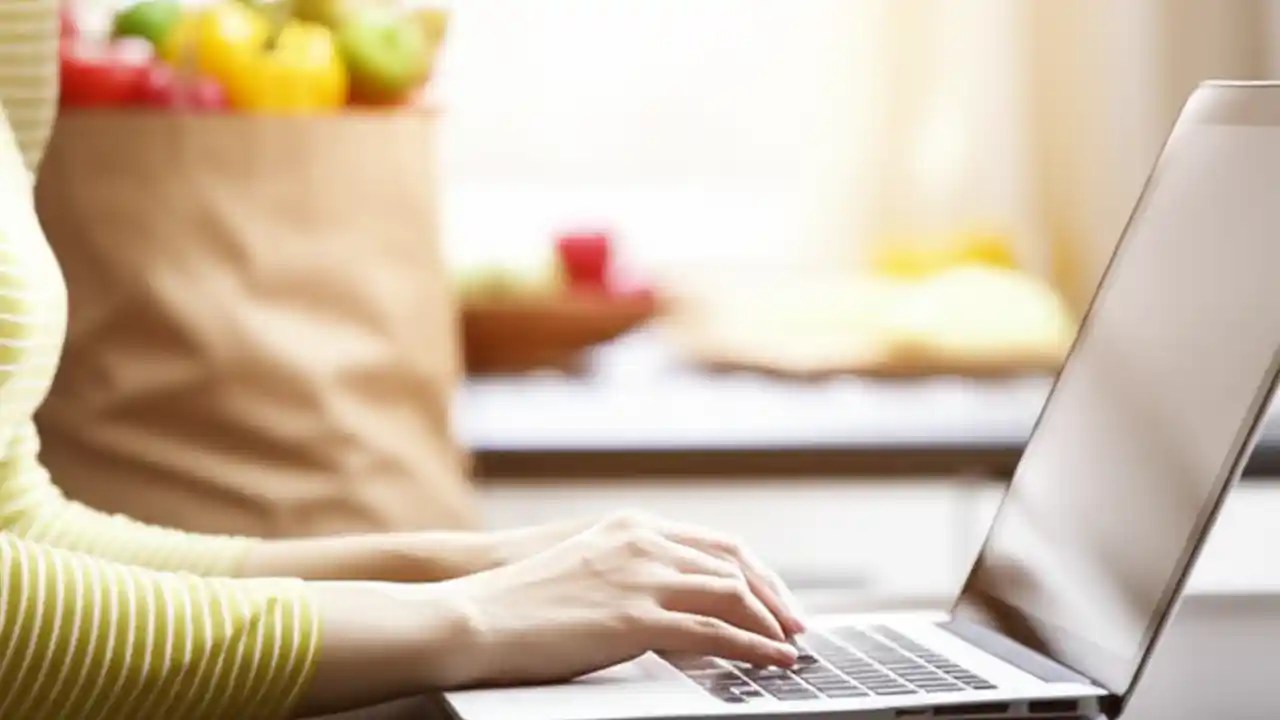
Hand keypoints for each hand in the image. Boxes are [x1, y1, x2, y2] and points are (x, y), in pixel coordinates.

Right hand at [421, 512, 801, 687]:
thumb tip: (660, 597)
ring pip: (733, 595)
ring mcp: (642, 579)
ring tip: (791, 645)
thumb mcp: (585, 565)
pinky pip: (716, 632)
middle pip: (735, 564)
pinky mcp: (637, 619)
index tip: (775, 595)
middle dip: (774, 595)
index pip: (716, 543)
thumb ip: (628, 569)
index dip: (756, 571)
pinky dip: (754, 647)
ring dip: (771, 622)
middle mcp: (645, 543)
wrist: (477, 612)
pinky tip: (772, 660)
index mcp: (634, 526)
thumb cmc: (521, 597)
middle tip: (797, 622)